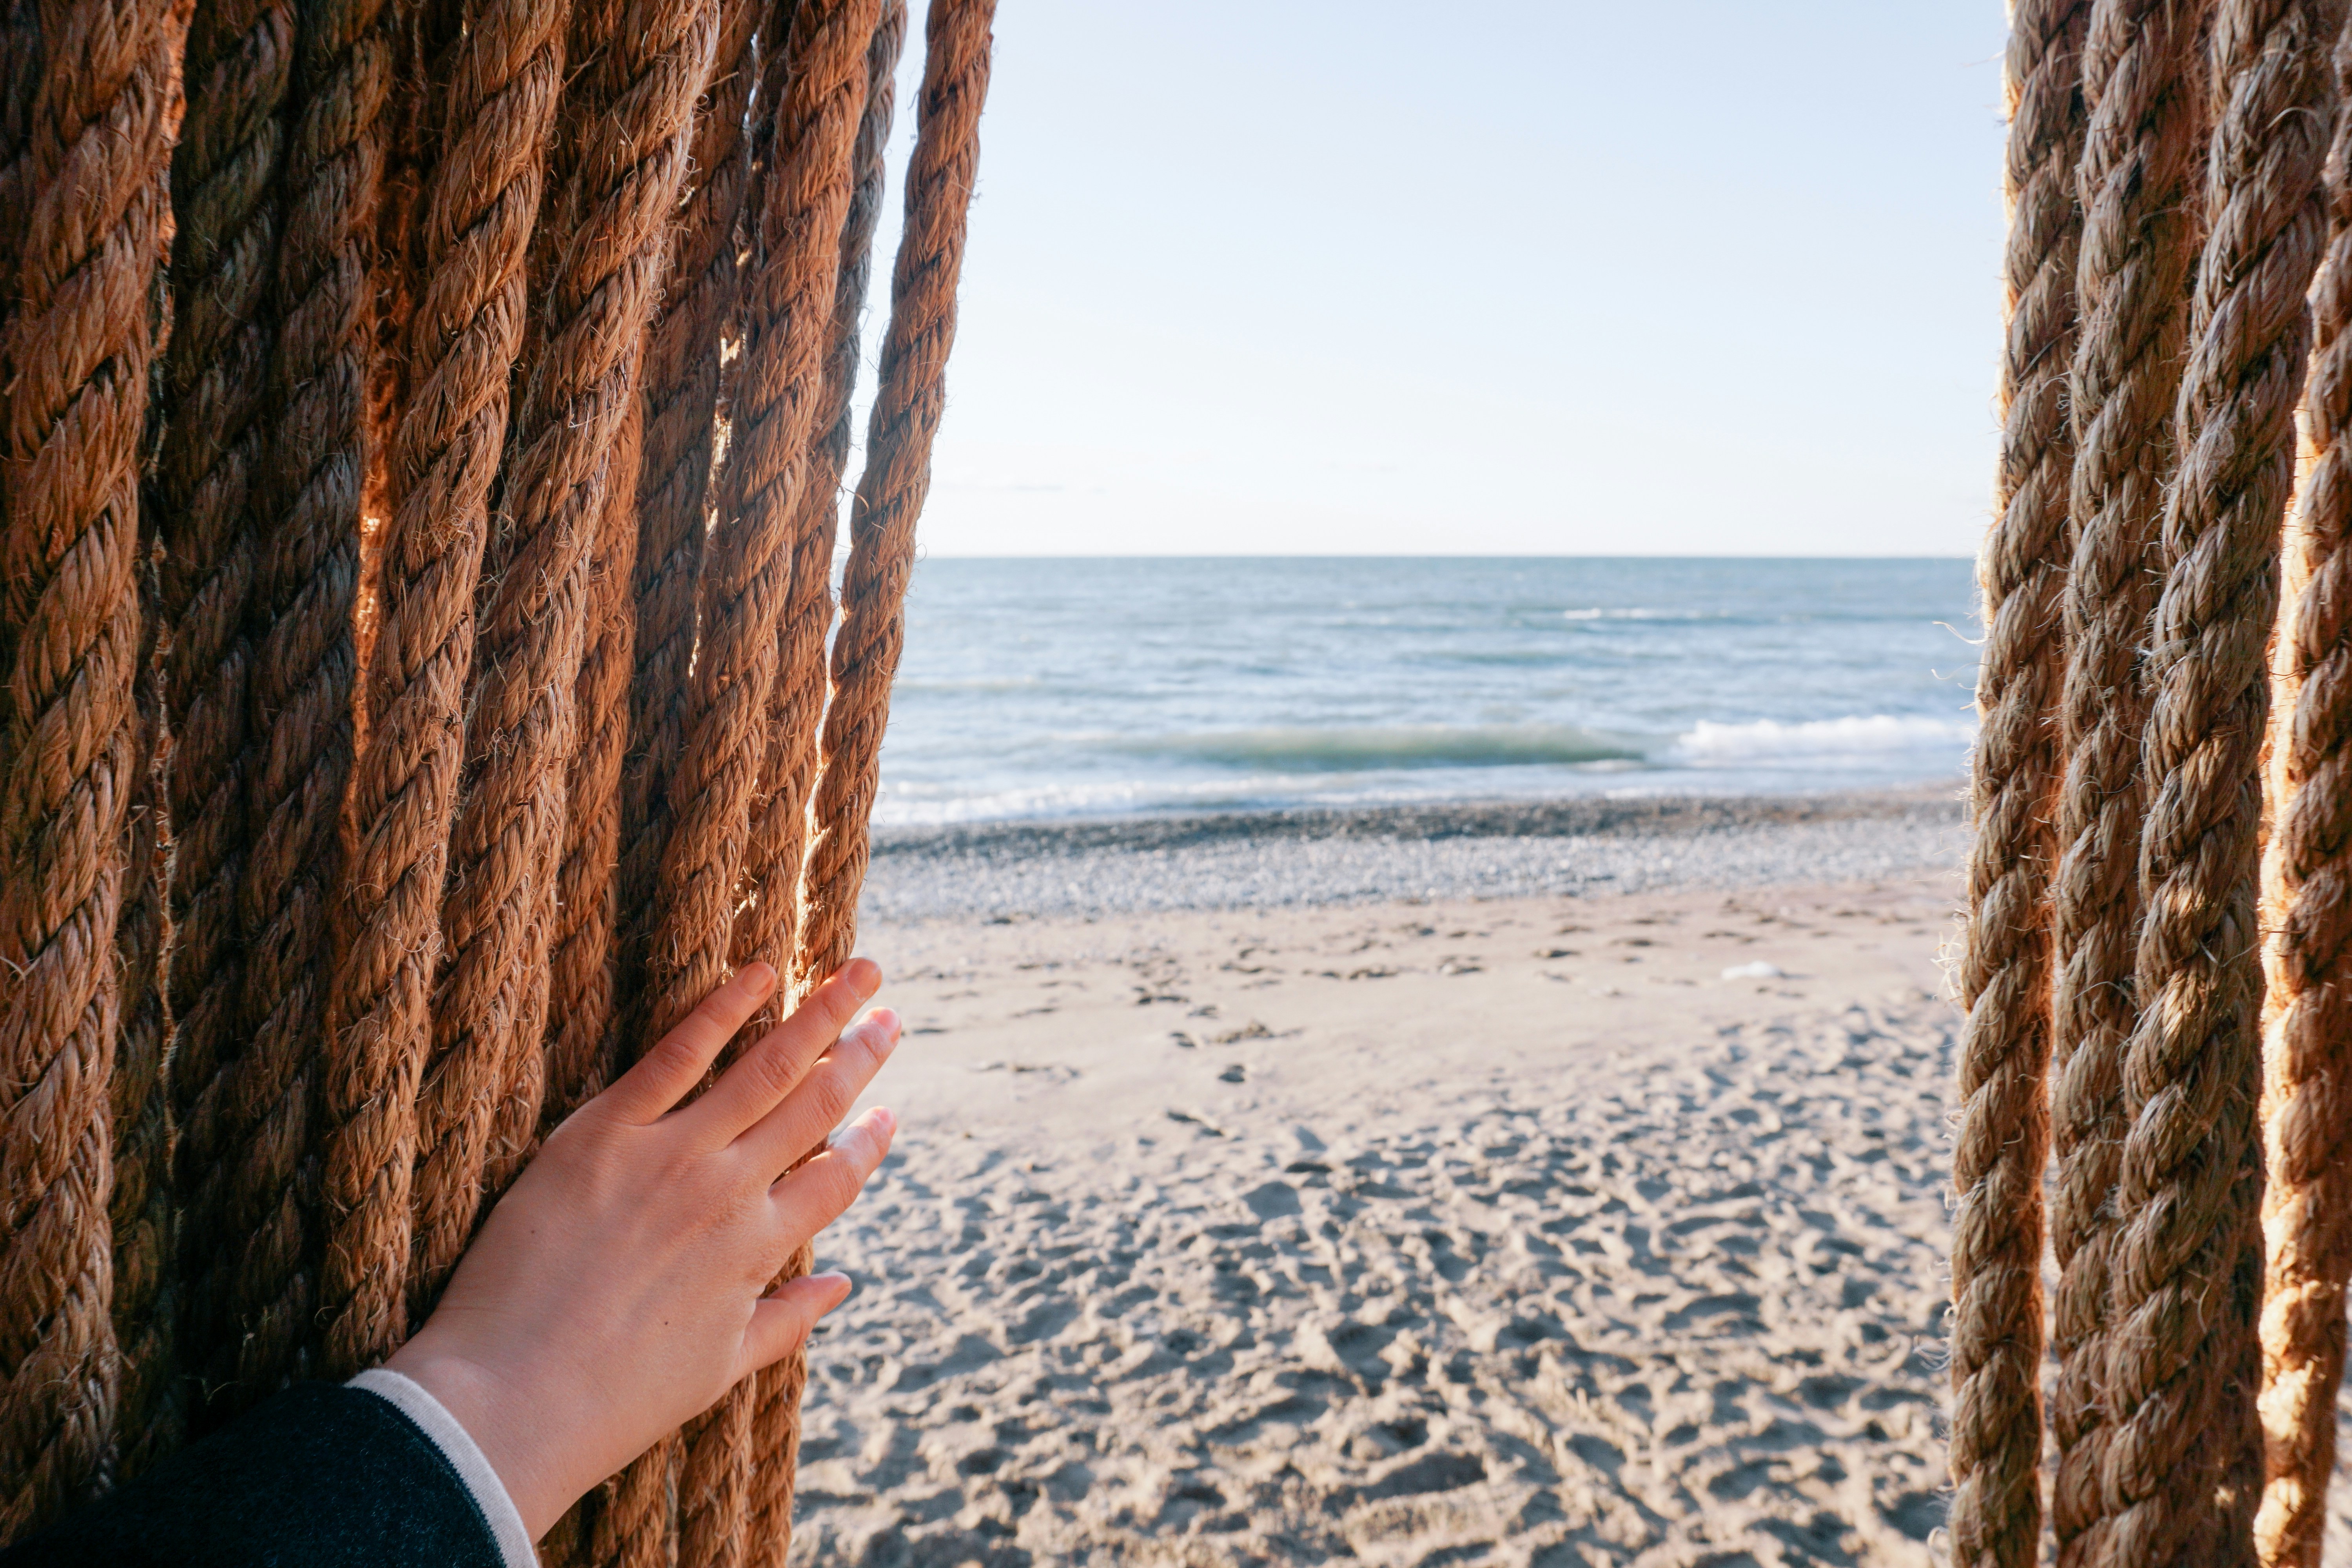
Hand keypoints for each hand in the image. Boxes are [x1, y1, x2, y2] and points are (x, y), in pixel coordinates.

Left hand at [385, 960, 900, 1538]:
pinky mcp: (602, 1135)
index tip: (887, 1112)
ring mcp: (668, 1158)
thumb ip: (785, 1321)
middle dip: (860, 1055)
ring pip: (765, 1068)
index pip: (834, 1179)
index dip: (866, 1143)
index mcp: (757, 1253)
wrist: (508, 1403)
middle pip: (813, 1106)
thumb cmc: (610, 1401)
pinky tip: (759, 974)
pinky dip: (723, 1009)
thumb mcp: (716, 1370)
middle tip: (890, 1014)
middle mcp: (727, 1194)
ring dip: (820, 1015)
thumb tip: (843, 1285)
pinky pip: (674, 1056)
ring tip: (860, 975)